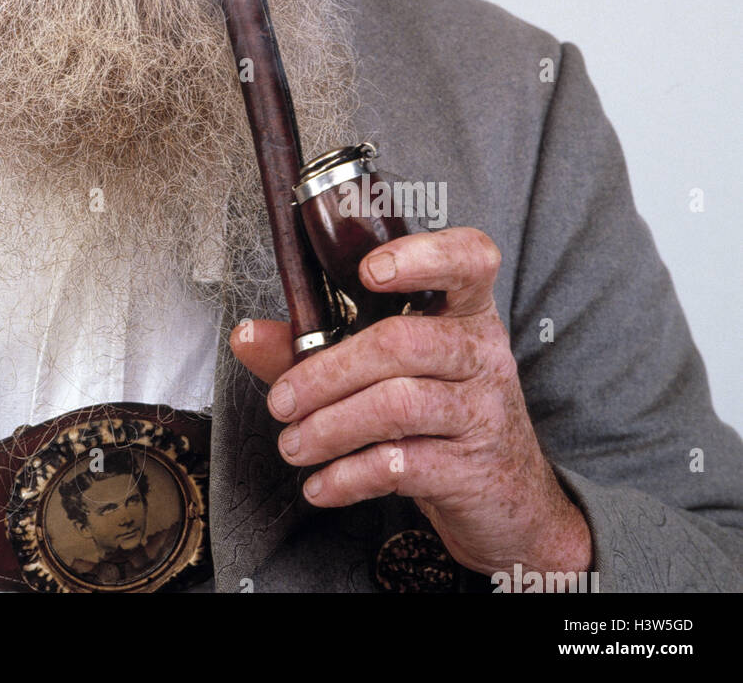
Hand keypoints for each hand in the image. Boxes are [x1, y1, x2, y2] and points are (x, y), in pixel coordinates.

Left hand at [229, 226, 592, 578]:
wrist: (509, 501)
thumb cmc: (438, 413)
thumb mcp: (387, 369)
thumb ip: (316, 347)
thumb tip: (247, 335)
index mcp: (464, 310)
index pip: (467, 260)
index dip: (423, 256)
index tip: (367, 270)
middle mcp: (481, 351)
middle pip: (401, 342)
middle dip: (327, 371)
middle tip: (281, 401)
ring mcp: (483, 410)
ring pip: (398, 405)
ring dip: (330, 427)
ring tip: (292, 445)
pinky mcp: (473, 469)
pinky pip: (402, 465)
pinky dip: (349, 476)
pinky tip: (321, 484)